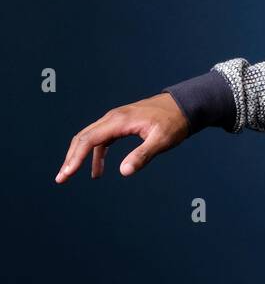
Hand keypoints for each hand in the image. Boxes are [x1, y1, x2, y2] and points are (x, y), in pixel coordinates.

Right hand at [54, 92, 190, 182]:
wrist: (184, 105)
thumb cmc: (174, 121)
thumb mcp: (162, 140)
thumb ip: (143, 155)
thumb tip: (124, 172)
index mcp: (119, 121)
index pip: (89, 140)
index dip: (75, 158)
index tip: (66, 174)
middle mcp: (112, 118)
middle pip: (83, 138)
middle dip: (71, 158)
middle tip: (62, 178)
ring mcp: (115, 120)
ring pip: (90, 138)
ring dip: (80, 156)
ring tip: (73, 175)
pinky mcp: (121, 124)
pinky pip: (102, 139)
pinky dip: (96, 154)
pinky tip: (98, 170)